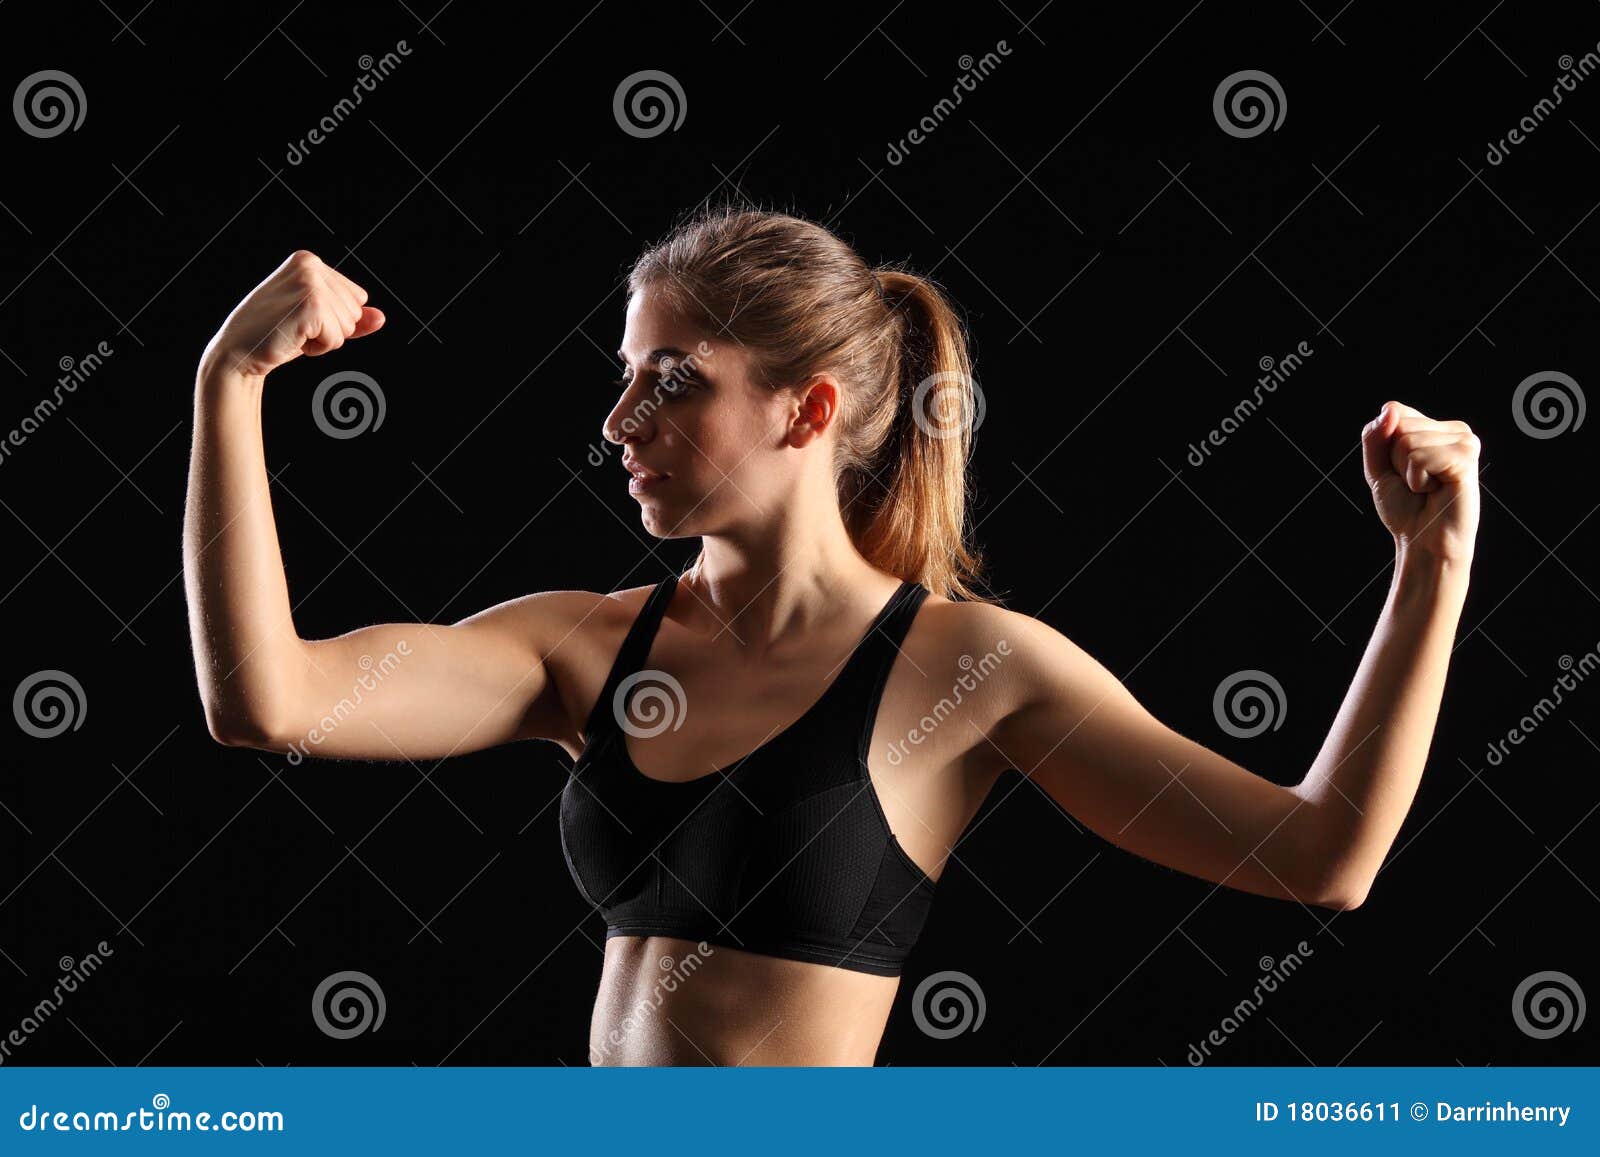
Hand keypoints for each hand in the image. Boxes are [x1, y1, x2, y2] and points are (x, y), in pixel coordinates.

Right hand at [199, 250, 384, 380]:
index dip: (334, 317)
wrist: (238, 353)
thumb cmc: (275, 335)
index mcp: (308, 260)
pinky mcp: (311, 305)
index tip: (300, 316)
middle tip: (294, 326)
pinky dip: (320, 348)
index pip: (357, 297)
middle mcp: (309, 265)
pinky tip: (293, 338)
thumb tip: (381, 318)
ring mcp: (310, 283)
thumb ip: (351, 318)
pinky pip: (339, 338)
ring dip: (324, 339)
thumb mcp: (317, 320)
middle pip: (356, 311)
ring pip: (349, 326)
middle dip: (330, 329)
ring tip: (292, 331)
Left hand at [1361, 400, 1480, 563]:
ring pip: (1407, 442)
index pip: (1394, 411)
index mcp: (1436, 427)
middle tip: (1416, 483)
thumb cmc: (1405, 507)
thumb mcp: (1378, 468)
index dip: (1385, 448)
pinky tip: (1436, 490)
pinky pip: (1420, 457)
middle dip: (1395, 461)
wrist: (1423, 541)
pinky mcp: (1466, 457)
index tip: (1401, 471)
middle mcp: (1454, 429)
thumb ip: (1375, 436)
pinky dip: (1418, 480)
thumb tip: (1390, 408)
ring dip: (1408, 473)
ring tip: (1427, 488)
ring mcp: (1464, 441)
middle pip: (1399, 426)